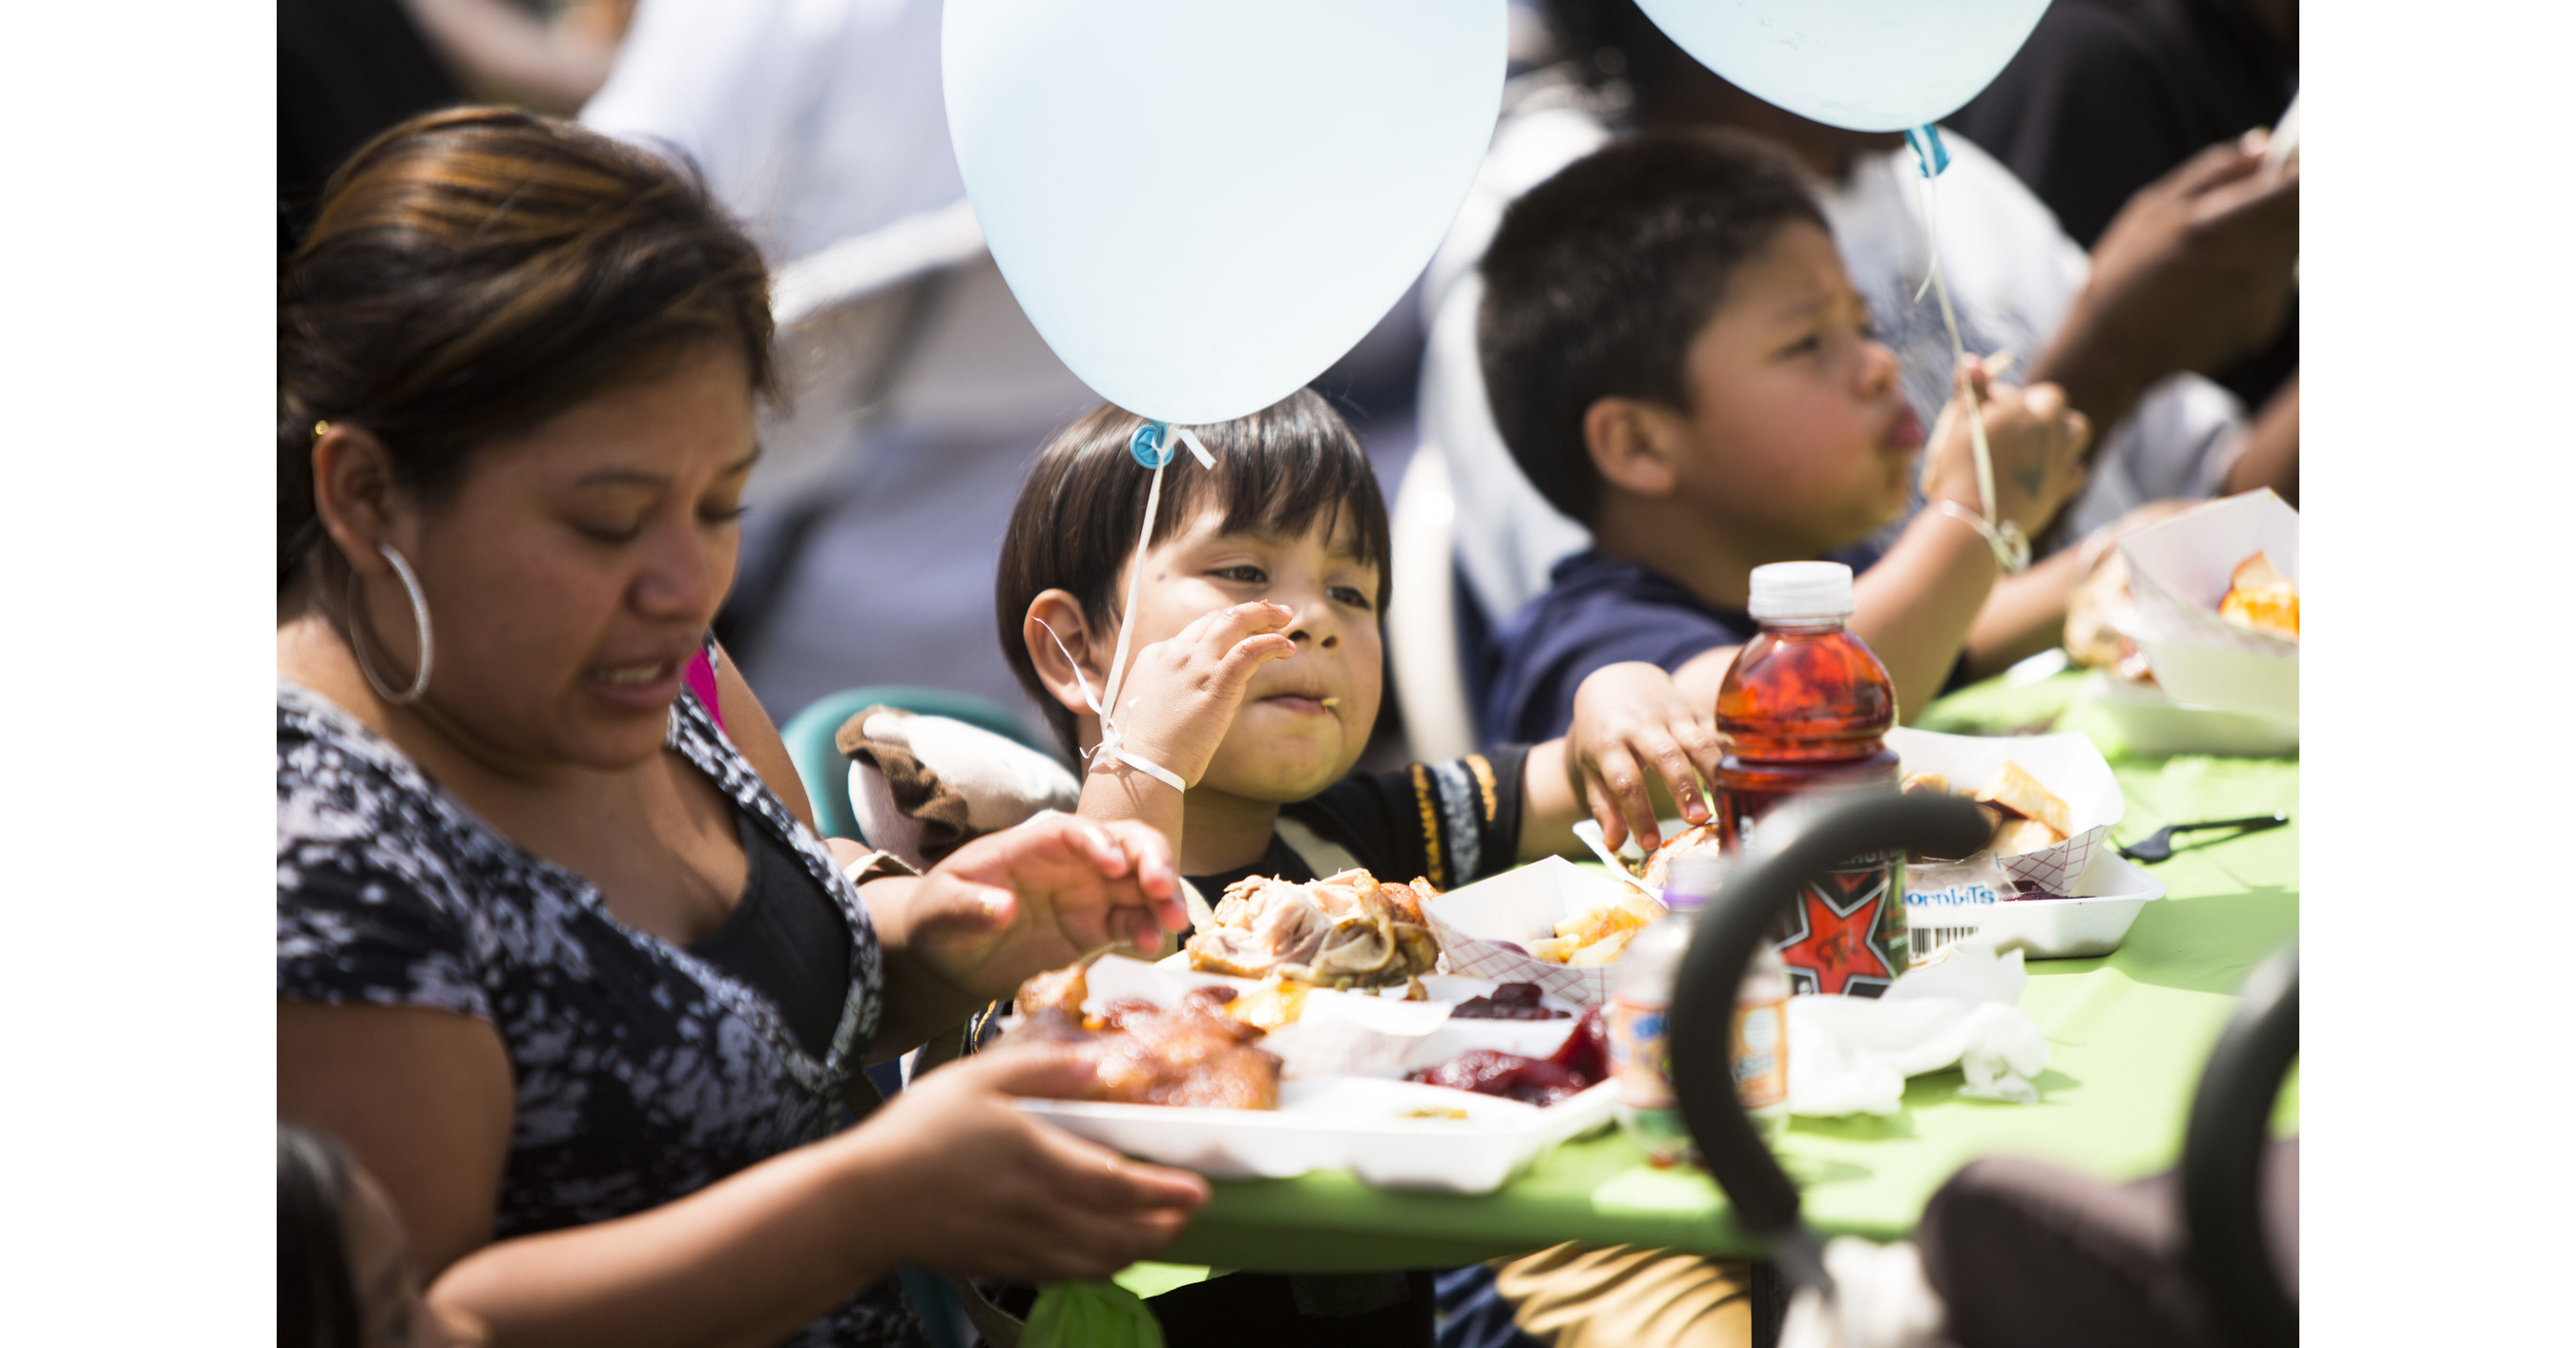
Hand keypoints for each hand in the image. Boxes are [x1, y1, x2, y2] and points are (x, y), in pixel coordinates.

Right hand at [851, 1043, 1207, 1281]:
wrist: (862, 1202)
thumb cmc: (916, 1134)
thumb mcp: (978, 1079)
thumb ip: (1043, 1069)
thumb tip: (1098, 1063)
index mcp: (1037, 1161)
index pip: (1119, 1186)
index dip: (1165, 1192)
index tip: (1198, 1190)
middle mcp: (1038, 1212)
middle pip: (1120, 1234)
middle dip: (1165, 1227)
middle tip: (1188, 1211)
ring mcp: (1022, 1245)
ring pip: (1098, 1262)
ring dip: (1138, 1251)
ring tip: (1159, 1232)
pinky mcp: (1003, 1264)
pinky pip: (1067, 1274)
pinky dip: (1099, 1266)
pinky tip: (1105, 1251)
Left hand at [897, 814, 1187, 1001]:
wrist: (948, 956)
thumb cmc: (939, 919)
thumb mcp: (939, 911)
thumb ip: (965, 906)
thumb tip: (999, 908)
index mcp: (1033, 845)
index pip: (1073, 830)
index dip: (1098, 840)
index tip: (1113, 865)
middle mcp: (1071, 863)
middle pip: (1124, 844)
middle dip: (1151, 859)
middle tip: (1163, 889)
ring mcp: (1089, 895)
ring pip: (1140, 882)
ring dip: (1163, 896)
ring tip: (1174, 921)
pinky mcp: (1097, 929)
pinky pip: (1132, 923)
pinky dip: (1148, 929)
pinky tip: (1152, 945)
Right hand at [1096, 602, 1296, 786]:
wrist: (1141, 764)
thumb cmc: (1142, 748)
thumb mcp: (1146, 706)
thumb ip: (1166, 691)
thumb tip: (1182, 698)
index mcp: (1156, 656)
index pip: (1196, 631)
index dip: (1222, 628)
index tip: (1242, 633)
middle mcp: (1175, 652)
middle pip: (1216, 619)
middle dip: (1247, 611)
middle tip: (1271, 613)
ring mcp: (1195, 665)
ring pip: (1234, 623)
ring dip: (1263, 615)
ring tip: (1284, 617)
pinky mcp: (1215, 683)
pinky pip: (1250, 651)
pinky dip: (1271, 643)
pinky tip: (1287, 647)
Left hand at [1563, 662, 1727, 853]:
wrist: (1616, 682)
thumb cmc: (1602, 734)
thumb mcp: (1590, 767)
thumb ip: (1604, 806)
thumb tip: (1615, 844)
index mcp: (1609, 741)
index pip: (1624, 780)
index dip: (1638, 813)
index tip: (1650, 843)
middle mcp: (1641, 724)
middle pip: (1665, 755)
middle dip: (1683, 787)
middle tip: (1697, 820)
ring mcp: (1670, 713)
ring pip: (1698, 742)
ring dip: (1714, 773)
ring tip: (1725, 805)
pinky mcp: (1694, 709)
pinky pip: (1716, 732)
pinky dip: (1730, 756)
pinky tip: (1741, 781)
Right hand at [1924, 357, 2091, 539]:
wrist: (1976, 518)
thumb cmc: (1962, 467)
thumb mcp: (1960, 423)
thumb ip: (1969, 388)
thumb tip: (1971, 359)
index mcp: (2029, 413)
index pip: (2039, 394)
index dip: (2020, 400)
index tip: (1998, 412)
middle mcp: (2051, 434)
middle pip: (2063, 410)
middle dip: (2046, 412)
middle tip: (2020, 426)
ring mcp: (2059, 462)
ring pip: (2078, 434)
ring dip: (2062, 434)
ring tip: (2037, 444)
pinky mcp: (2060, 490)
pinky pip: (2076, 470)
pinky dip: (2064, 467)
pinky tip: (2043, 472)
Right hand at [2045, 138, 2299, 407]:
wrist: (2112, 355)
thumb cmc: (2122, 276)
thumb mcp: (2154, 209)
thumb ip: (2214, 172)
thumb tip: (2263, 145)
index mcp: (2228, 223)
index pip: (2302, 184)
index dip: (2299, 172)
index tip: (2287, 168)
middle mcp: (2257, 261)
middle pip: (2302, 217)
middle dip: (2277, 210)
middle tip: (2234, 220)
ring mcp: (2265, 297)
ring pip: (2287, 252)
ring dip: (2260, 247)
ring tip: (2204, 268)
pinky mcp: (2264, 325)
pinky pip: (2271, 287)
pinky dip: (2248, 284)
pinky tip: (2205, 298)